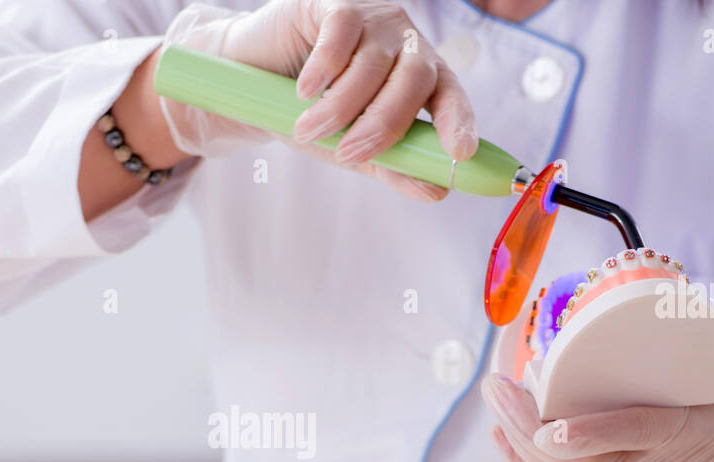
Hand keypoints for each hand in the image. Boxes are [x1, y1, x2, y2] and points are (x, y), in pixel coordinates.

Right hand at [158, 0, 478, 200]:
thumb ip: (393, 167)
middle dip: (383, 124)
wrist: (253, 80)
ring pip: (373, 63)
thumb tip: (437, 191)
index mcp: (419, 79)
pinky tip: (304, 89)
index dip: (459, 121)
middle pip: (414, 80)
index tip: (459, 153)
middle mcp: (403, 44)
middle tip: (346, 153)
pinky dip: (324, 67)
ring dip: (339, 106)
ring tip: (307, 129)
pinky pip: (342, 32)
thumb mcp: (352, 149)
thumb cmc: (309, 113)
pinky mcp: (336, 3)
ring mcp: (373, 19)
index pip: (451, 96)